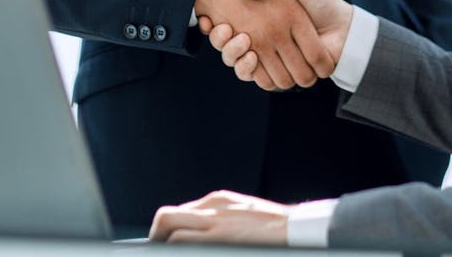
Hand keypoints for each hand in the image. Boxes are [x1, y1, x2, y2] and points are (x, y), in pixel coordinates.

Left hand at [149, 190, 287, 244]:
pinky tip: (184, 254)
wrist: (295, 229)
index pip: (177, 211)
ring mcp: (215, 226)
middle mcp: (211, 209)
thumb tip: (198, 231)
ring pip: (173, 235)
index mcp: (216, 201)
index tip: (162, 243)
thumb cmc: (271, 226)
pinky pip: (188, 245)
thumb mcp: (240, 212)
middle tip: (157, 251)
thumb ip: (218, 217)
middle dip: (156, 238)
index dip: (164, 231)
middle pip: (165, 217)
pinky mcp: (221, 241)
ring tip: (167, 254)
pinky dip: (181, 250)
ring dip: (166, 247)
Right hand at [194, 0, 333, 89]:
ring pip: (237, 60)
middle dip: (222, 40)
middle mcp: (262, 33)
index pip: (228, 21)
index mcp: (262, 13)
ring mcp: (268, 52)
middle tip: (221, 29)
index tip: (211, 19)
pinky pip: (252, 75)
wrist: (342, 26)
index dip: (218, 25)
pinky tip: (249, 55)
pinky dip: (246, 69)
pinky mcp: (276, 70)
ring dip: (231, 53)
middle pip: (228, 43)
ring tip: (238, 39)